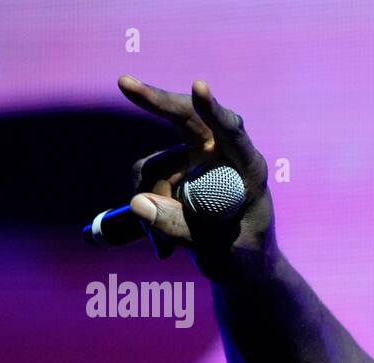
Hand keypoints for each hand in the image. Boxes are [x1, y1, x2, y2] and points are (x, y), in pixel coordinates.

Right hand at [118, 76, 274, 277]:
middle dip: (156, 102)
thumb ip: (179, 228)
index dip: (215, 111)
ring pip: (155, 166)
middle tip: (125, 84)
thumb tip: (137, 204)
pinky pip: (146, 179)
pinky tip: (161, 244)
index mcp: (249, 170)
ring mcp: (198, 160)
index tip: (199, 87)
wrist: (241, 267)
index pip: (233, 133)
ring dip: (151, 203)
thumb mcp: (215, 252)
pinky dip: (145, 207)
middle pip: (187, 118)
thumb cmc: (242, 258)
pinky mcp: (178, 170)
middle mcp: (224, 156)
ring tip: (165, 248)